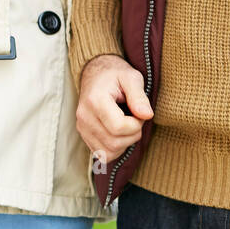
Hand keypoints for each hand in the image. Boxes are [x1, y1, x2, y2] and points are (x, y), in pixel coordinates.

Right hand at [75, 53, 153, 170]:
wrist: (96, 73)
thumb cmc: (116, 74)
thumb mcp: (132, 77)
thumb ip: (139, 97)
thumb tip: (147, 116)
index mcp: (95, 100)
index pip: (118, 127)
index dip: (136, 124)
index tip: (140, 112)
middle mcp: (85, 117)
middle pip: (114, 143)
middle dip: (133, 134)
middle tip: (136, 118)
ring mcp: (82, 127)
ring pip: (109, 153)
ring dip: (125, 143)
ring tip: (127, 124)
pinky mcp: (84, 135)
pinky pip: (103, 155)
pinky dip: (116, 148)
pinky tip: (119, 132)